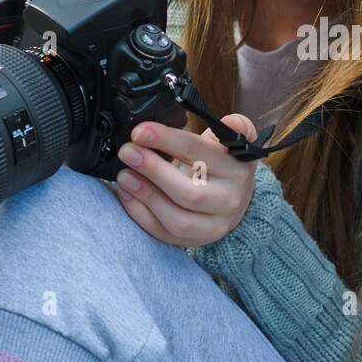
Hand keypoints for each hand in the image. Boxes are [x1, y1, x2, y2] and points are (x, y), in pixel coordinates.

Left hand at [112, 114, 258, 246]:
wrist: (233, 200)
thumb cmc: (225, 166)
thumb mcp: (234, 142)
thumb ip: (236, 126)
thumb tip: (231, 121)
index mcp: (237, 171)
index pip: (199, 153)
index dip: (166, 140)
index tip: (140, 132)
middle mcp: (229, 201)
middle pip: (189, 192)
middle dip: (153, 170)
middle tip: (128, 152)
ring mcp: (212, 226)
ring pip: (178, 220)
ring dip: (146, 196)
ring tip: (124, 175)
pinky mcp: (193, 241)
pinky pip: (163, 234)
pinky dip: (140, 214)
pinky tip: (126, 194)